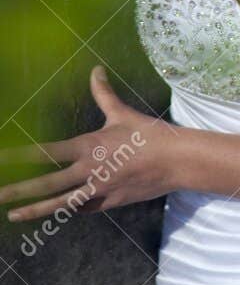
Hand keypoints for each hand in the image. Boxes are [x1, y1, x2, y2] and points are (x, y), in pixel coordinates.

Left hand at [1, 66, 179, 222]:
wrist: (177, 161)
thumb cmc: (150, 134)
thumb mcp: (123, 113)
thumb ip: (104, 93)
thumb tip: (96, 69)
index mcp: (88, 146)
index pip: (45, 152)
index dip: (18, 156)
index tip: (0, 159)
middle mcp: (88, 170)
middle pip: (46, 184)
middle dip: (18, 190)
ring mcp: (99, 190)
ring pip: (60, 204)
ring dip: (35, 210)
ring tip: (13, 215)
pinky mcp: (111, 202)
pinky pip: (84, 208)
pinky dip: (70, 209)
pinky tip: (58, 212)